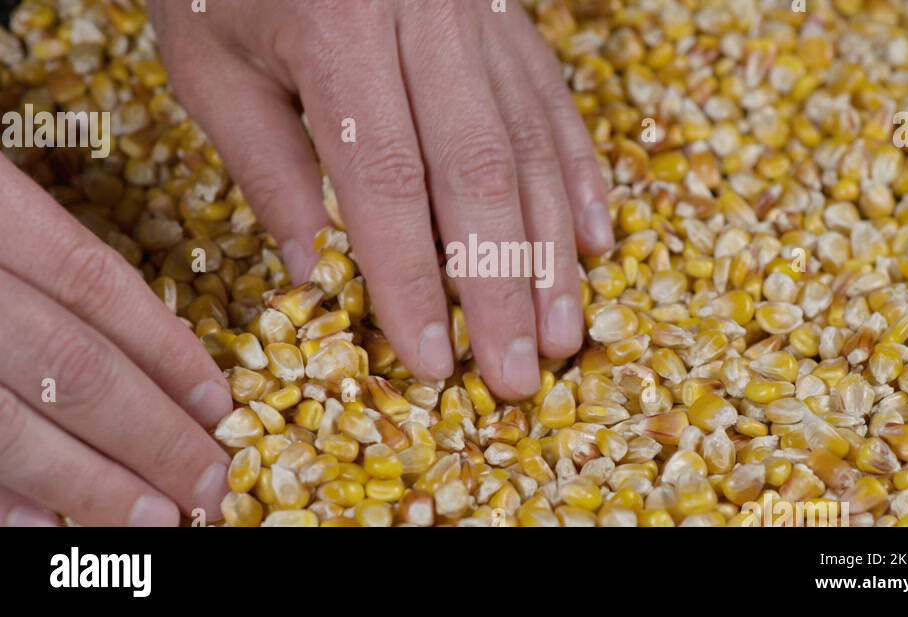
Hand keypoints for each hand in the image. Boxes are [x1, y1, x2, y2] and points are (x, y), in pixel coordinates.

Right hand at [0, 159, 231, 525]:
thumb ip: (39, 261)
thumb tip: (149, 359)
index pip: (94, 284)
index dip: (166, 348)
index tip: (219, 400)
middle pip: (68, 366)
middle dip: (150, 433)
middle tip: (210, 481)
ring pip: (7, 423)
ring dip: (89, 482)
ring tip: (156, 518)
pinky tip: (42, 525)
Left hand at [148, 0, 612, 399]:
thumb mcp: (215, 71)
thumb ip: (273, 176)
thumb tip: (321, 285)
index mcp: (338, 28)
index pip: (388, 181)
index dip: (413, 281)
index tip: (434, 363)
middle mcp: (425, 17)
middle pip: (480, 173)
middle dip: (502, 287)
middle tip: (522, 375)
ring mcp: (480, 13)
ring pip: (532, 145)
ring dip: (553, 250)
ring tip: (564, 331)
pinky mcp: (510, 16)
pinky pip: (555, 102)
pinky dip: (577, 177)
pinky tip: (595, 239)